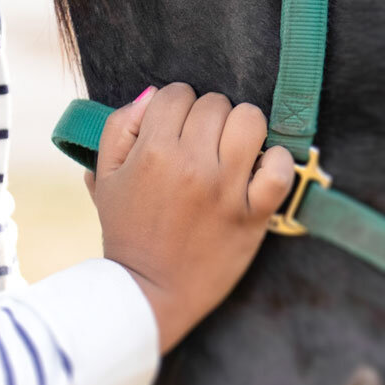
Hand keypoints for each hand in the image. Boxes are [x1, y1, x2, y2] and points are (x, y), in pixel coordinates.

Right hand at [84, 83, 297, 352]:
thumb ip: (118, 128)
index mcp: (153, 152)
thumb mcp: (104, 177)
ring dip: (242, 129)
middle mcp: (192, 164)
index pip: (176, 93)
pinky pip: (280, 168)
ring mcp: (226, 189)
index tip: (175, 129)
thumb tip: (151, 95)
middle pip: (215, 103)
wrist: (148, 292)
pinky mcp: (253, 214)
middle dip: (207, 119)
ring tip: (233, 150)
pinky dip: (275, 162)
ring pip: (250, 120)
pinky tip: (259, 169)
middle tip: (201, 145)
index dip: (175, 107)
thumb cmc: (126, 233)